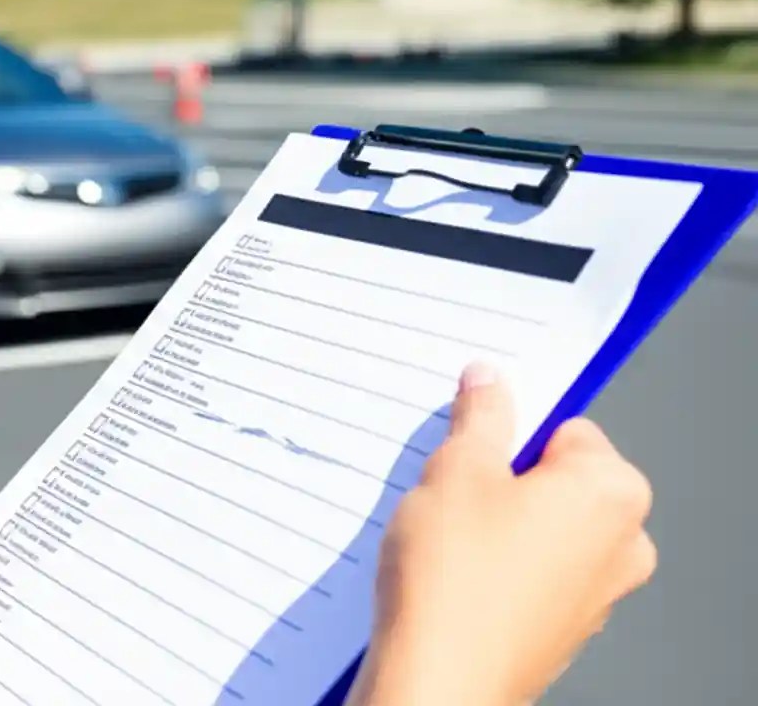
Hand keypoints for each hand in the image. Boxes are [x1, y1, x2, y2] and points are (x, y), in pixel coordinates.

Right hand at [348, 363, 656, 705]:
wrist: (437, 683)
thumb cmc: (455, 582)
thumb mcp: (456, 470)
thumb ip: (480, 416)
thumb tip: (489, 383)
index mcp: (612, 492)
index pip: (565, 427)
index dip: (507, 431)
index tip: (469, 443)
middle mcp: (621, 544)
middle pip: (554, 479)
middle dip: (499, 478)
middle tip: (446, 490)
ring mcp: (595, 594)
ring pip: (538, 528)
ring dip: (492, 523)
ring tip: (442, 538)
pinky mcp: (560, 628)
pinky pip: (528, 574)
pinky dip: (493, 566)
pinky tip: (450, 576)